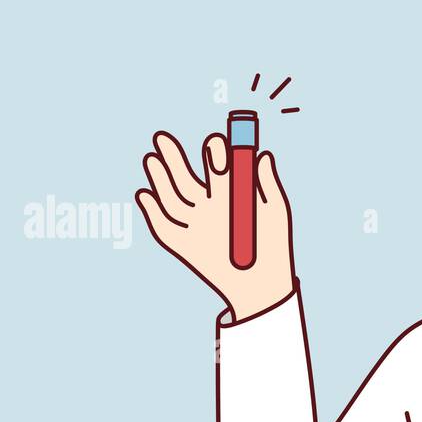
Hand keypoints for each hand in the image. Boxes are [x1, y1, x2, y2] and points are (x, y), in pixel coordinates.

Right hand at [136, 131, 294, 320]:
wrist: (264, 283)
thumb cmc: (275, 245)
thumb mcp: (275, 212)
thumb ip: (268, 184)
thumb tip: (262, 155)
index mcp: (229, 194)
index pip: (217, 165)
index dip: (214, 152)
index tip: (215, 143)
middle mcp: (209, 206)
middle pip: (186, 177)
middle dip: (174, 157)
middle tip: (161, 138)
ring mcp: (195, 225)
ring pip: (172, 198)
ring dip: (160, 179)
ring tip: (152, 159)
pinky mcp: (184, 246)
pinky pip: (164, 228)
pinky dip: (152, 213)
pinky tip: (145, 195)